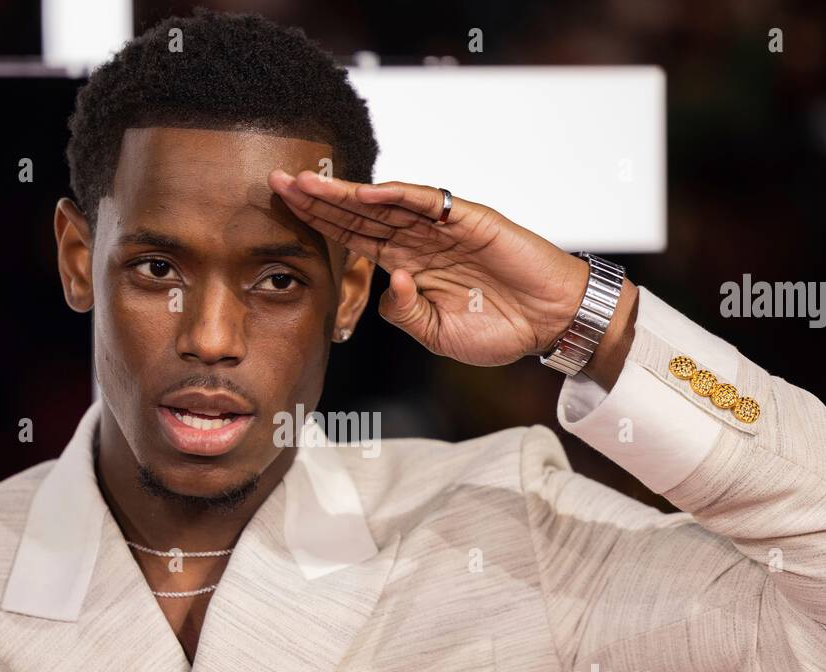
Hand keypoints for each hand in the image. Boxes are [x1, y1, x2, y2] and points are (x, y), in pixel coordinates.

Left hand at [268, 169, 604, 366]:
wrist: (548, 322)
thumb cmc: (498, 328)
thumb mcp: (437, 335)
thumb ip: (404, 314)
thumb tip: (387, 286)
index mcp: (405, 265)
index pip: (352, 237)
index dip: (318, 222)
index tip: (282, 209)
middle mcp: (417, 240)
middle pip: (357, 213)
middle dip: (317, 198)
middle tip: (276, 180)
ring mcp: (441, 227)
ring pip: (384, 203)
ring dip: (345, 192)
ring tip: (307, 182)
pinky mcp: (469, 219)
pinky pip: (429, 203)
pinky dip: (399, 195)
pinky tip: (367, 191)